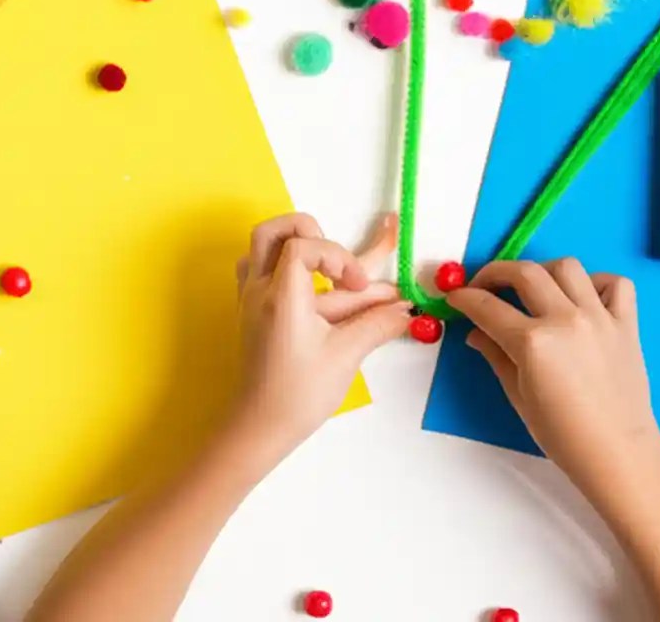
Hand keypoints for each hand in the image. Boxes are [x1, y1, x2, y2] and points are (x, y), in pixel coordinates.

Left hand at [233, 213, 410, 447]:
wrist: (261, 426)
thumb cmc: (299, 394)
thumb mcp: (346, 355)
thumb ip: (377, 324)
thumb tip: (407, 308)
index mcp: (281, 296)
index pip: (305, 246)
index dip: (339, 257)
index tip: (359, 285)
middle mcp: (260, 290)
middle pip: (274, 232)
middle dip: (313, 233)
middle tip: (340, 261)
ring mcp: (252, 299)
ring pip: (265, 248)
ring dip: (299, 246)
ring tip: (332, 266)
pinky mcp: (254, 312)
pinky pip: (262, 271)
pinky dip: (288, 268)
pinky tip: (313, 282)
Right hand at [447, 258, 659, 488]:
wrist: (616, 452)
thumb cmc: (561, 434)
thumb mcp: (518, 396)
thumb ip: (495, 355)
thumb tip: (476, 332)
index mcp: (533, 342)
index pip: (487, 307)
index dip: (464, 298)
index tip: (455, 297)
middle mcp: (565, 319)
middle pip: (524, 273)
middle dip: (494, 273)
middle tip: (484, 287)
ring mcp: (599, 317)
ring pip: (567, 267)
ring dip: (543, 271)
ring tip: (533, 289)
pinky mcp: (626, 323)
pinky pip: (615, 284)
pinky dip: (596, 283)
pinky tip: (582, 299)